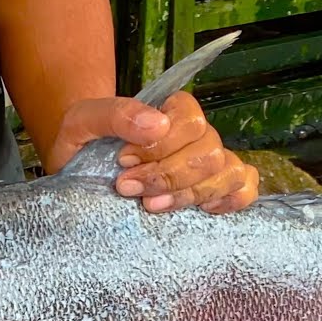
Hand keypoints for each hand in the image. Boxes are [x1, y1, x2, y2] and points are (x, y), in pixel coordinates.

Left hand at [47, 93, 258, 213]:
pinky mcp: (212, 189)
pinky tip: (202, 210)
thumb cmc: (82, 139)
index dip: (161, 147)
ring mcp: (207, 163)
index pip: (191, 122)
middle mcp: (196, 135)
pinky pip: (244, 188)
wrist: (77, 166)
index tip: (122, 160)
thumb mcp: (84, 120)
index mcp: (172, 110)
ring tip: (151, 206)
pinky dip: (232, 200)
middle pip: (210, 153)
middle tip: (127, 187)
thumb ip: (115, 114)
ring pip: (228, 173)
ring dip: (191, 194)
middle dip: (168, 176)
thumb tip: (158, 125)